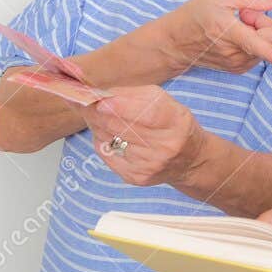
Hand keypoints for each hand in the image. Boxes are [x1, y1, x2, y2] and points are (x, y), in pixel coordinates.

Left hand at [81, 86, 208, 186]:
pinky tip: (107, 134)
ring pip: (110, 140)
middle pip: (123, 127)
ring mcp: (150, 164)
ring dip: (97, 125)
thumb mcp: (164, 101)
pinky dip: (102, 141)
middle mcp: (165, 145)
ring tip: (96, 115)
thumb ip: (133, 95)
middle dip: (97, 113)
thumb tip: (101, 94)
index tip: (100, 101)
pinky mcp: (137, 177)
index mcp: (176, 121)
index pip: (147, 114)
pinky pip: (107, 154)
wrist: (189, 160)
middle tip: (83, 102)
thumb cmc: (173, 124)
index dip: (121, 107)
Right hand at [165, 0, 271, 75]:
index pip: (257, 46)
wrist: (176, 41)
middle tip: (247, 11)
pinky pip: (261, 52)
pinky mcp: (240, 68)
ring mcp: (238, 64)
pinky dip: (256, 39)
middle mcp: (236, 53)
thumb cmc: (197, 14)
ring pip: (268, 45)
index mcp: (229, 32)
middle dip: (268, 20)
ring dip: (260, 29)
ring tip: (238, 22)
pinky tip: (237, 33)